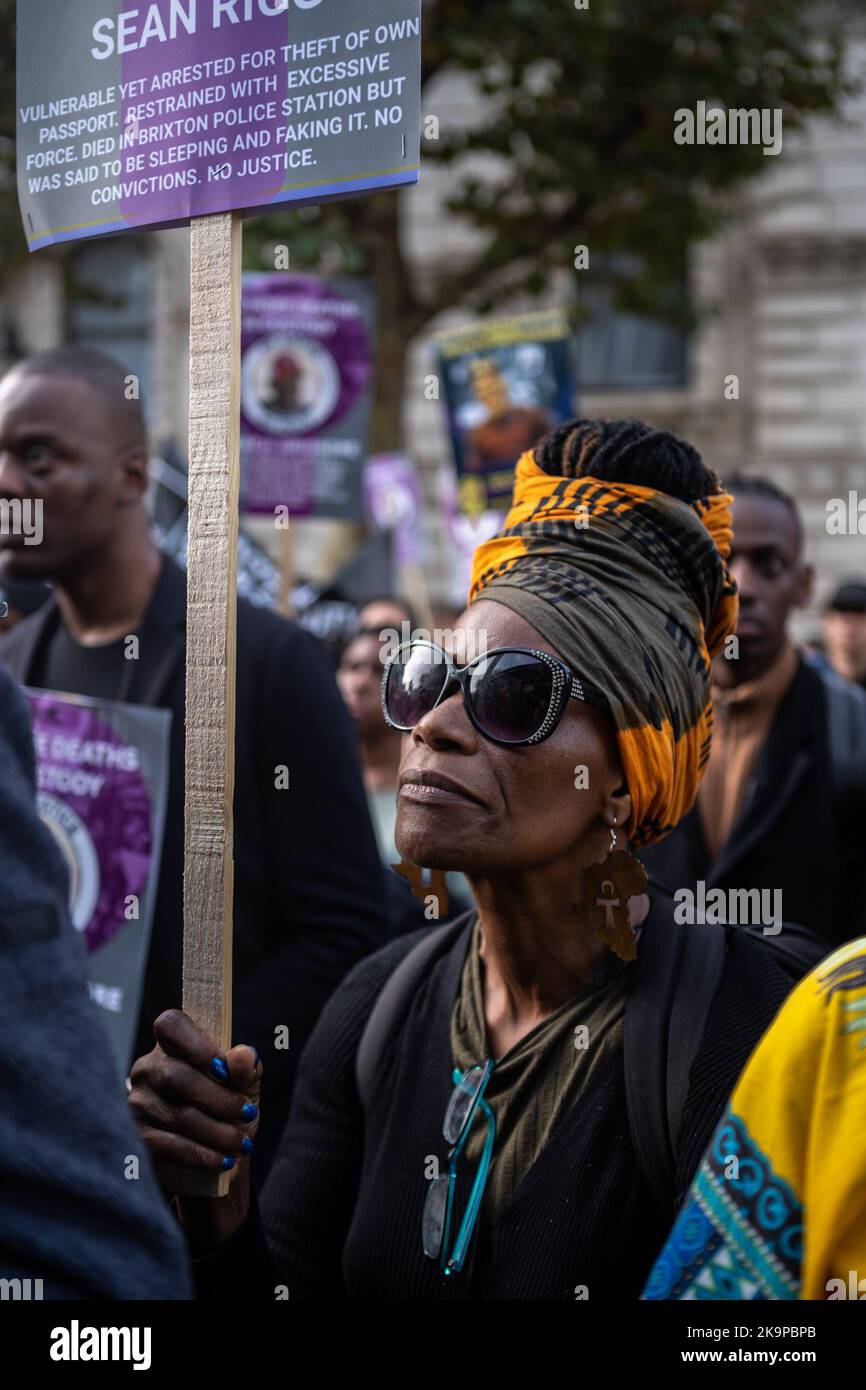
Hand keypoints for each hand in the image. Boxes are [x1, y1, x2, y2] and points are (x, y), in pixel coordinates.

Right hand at [128, 1009, 261, 1250]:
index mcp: (172, 1046)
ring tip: (240, 1143)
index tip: (224, 1069)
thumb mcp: (245, 1088)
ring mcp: (137, 1104)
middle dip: (219, 1099)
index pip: (171, 1025)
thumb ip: (246, 1069)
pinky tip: (222, 1158)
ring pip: (178, 1115)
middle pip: (176, 1075)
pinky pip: (169, 1145)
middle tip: (246, 1114)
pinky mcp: (136, 1139)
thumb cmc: (227, 1112)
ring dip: (217, 1132)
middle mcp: (147, 1070)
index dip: (197, 1045)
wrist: (213, 1162)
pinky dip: (202, 1154)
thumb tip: (243, 1054)